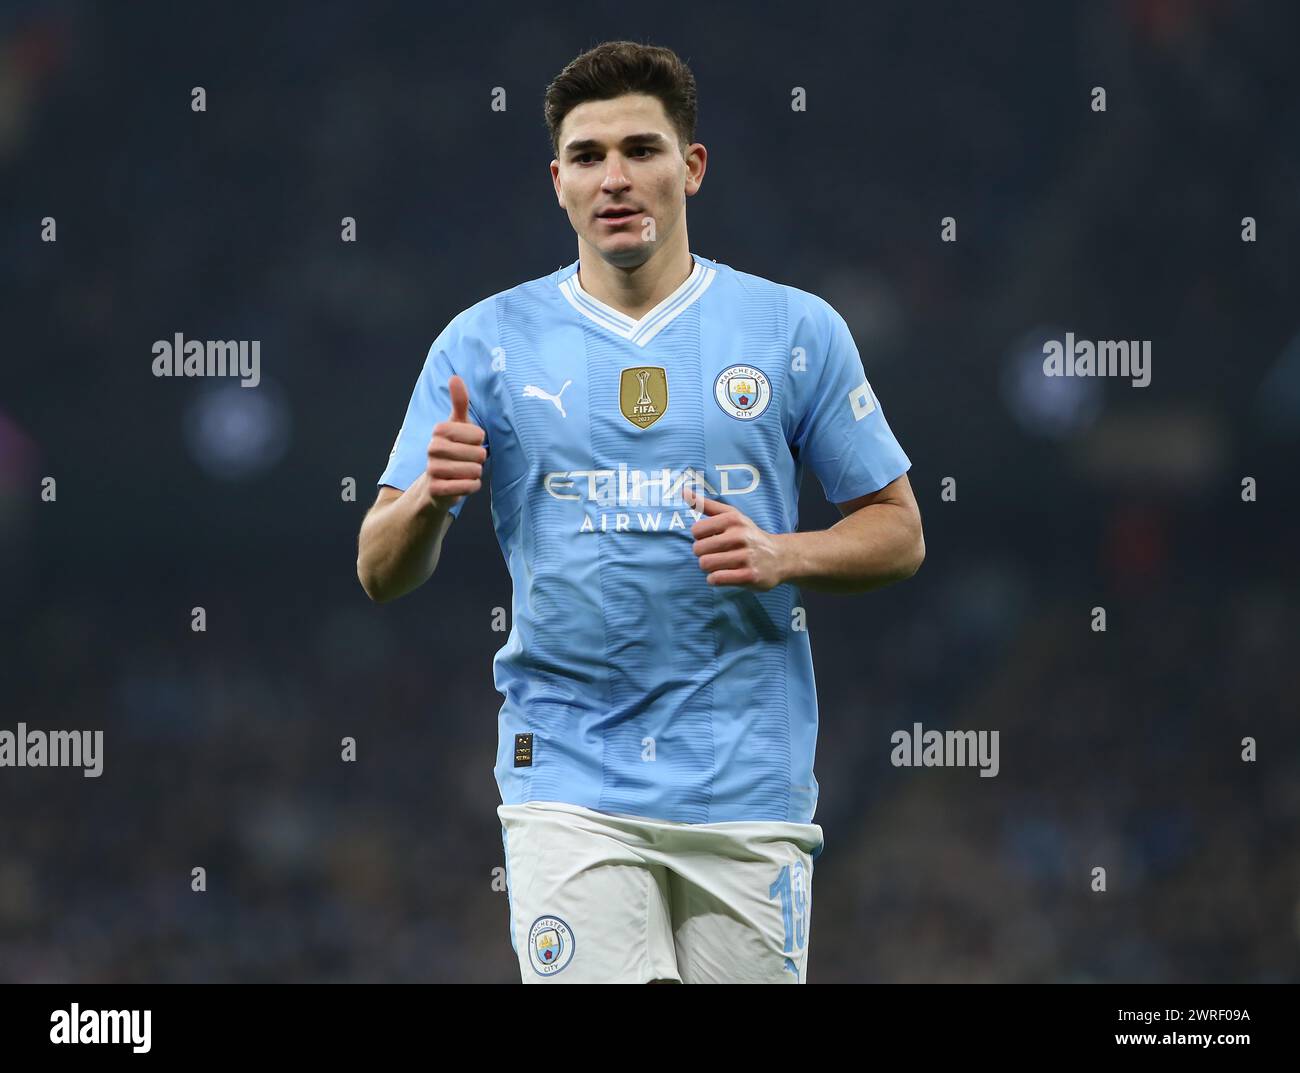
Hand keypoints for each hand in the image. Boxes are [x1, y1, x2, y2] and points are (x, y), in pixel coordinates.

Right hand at [425, 375, 485, 510]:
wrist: (435, 485)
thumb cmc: (452, 451)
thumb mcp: (458, 425)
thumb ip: (459, 402)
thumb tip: (454, 377)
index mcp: (439, 430)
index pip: (478, 434)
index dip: (479, 440)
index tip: (468, 443)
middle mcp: (432, 448)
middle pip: (478, 453)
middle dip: (479, 459)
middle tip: (468, 460)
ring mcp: (432, 469)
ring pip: (475, 471)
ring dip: (475, 473)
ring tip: (464, 472)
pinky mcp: (436, 489)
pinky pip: (469, 486)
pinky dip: (472, 487)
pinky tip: (462, 484)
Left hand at [684, 486, 785, 590]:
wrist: (779, 557)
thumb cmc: (749, 535)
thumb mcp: (732, 515)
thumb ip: (706, 505)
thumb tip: (683, 492)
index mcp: (733, 519)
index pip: (696, 530)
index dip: (700, 537)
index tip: (711, 539)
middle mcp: (740, 536)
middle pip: (698, 549)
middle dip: (703, 554)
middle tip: (716, 554)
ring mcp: (746, 557)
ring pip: (705, 564)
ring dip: (708, 567)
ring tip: (719, 564)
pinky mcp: (749, 576)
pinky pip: (717, 579)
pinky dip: (715, 579)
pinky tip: (723, 575)